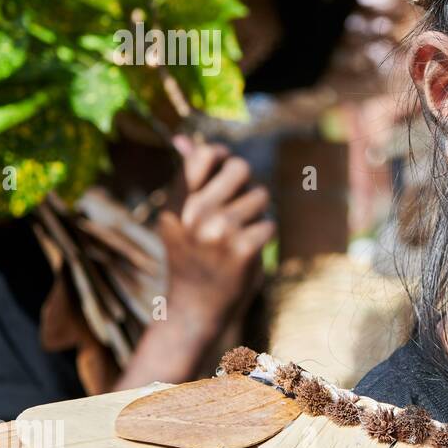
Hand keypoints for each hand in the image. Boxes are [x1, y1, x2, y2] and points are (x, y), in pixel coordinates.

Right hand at [156, 135, 274, 337]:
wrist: (194, 309)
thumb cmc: (193, 257)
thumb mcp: (181, 217)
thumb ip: (188, 177)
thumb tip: (184, 138)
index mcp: (177, 201)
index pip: (205, 154)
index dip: (222, 156)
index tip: (225, 172)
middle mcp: (194, 212)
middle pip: (241, 168)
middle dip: (247, 185)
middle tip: (236, 210)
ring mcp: (217, 231)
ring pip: (261, 196)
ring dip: (257, 215)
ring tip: (237, 236)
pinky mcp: (241, 249)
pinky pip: (269, 225)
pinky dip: (264, 237)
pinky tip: (246, 252)